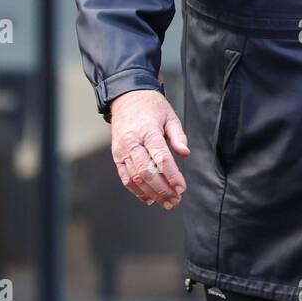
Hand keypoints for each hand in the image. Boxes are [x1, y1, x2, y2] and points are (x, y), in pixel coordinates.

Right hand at [109, 89, 189, 209]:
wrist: (126, 97)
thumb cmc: (150, 106)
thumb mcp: (170, 115)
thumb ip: (178, 136)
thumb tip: (185, 153)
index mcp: (147, 131)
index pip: (160, 158)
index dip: (171, 176)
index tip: (181, 188)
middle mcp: (132, 142)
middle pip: (146, 172)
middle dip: (162, 190)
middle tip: (175, 200)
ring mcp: (122, 150)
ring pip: (135, 177)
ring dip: (151, 193)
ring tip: (165, 202)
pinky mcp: (116, 156)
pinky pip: (125, 177)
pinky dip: (136, 190)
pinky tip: (148, 198)